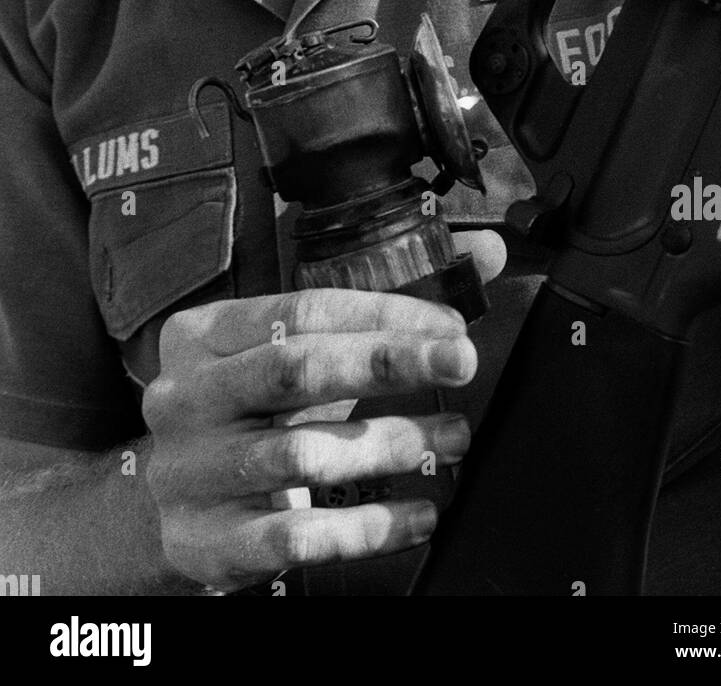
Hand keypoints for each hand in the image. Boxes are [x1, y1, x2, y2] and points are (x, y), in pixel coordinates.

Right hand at [143, 231, 505, 592]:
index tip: (449, 325)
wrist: (155, 511)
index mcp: (204, 336)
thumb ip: (385, 307)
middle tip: (461, 362)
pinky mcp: (207, 542)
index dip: (382, 314)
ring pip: (303, 454)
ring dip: (391, 444)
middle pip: (295, 369)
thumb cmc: (246, 414)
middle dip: (387, 362)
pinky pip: (298, 536)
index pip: (300, 309)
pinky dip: (369, 529)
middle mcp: (187, 398)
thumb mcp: (292, 354)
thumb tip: (489, 253)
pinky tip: (421, 515)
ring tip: (454, 438)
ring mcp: (192, 472)